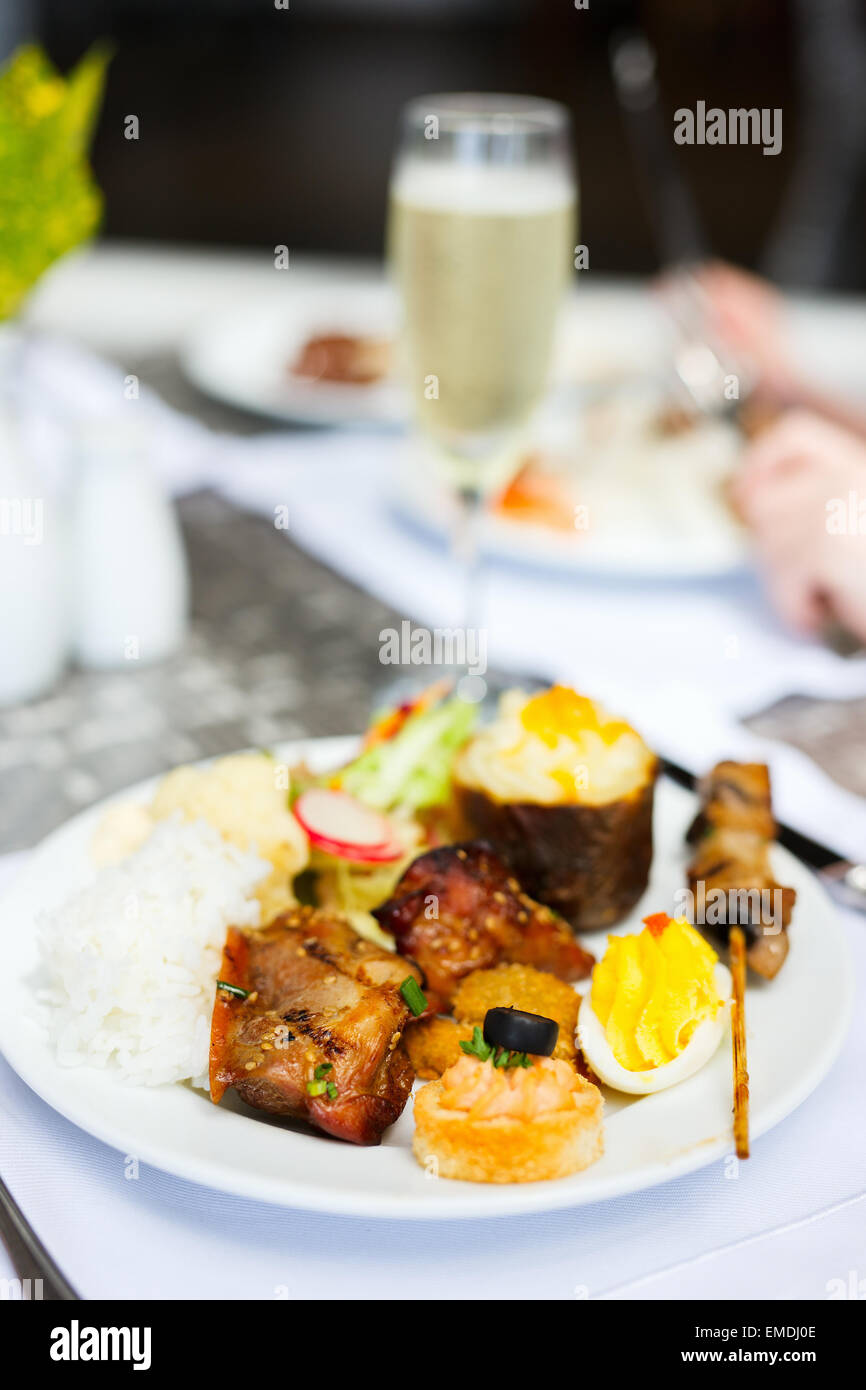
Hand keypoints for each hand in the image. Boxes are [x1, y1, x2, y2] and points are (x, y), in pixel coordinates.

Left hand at [732, 411, 865, 639]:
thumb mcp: (852, 526)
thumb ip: (814, 505)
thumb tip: (753, 501)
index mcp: (859, 466)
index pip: (796, 436)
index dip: (760, 462)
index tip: (744, 493)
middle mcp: (850, 476)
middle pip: (765, 504)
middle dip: (775, 549)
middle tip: (807, 577)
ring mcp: (840, 506)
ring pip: (768, 548)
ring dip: (789, 584)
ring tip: (828, 595)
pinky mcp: (829, 543)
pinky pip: (783, 579)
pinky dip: (796, 608)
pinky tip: (824, 612)